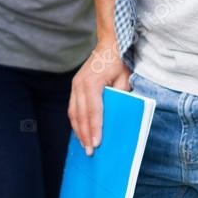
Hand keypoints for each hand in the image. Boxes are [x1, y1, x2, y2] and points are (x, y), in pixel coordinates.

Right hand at [68, 41, 131, 155]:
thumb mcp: (125, 78)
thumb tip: (119, 114)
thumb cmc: (118, 62)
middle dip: (84, 134)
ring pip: (73, 112)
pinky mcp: (75, 86)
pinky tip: (80, 131)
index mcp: (92, 83)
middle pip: (80, 115)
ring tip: (84, 145)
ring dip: (78, 130)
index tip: (97, 144)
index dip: (94, 128)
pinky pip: (73, 107)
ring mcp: (75, 85)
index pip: (93, 111)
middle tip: (89, 151)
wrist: (108, 45)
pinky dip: (76, 121)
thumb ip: (121, 96)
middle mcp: (80, 85)